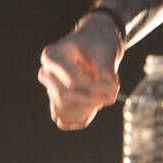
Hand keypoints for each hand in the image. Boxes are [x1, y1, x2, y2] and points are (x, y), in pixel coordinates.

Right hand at [39, 14, 123, 129]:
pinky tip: (97, 105)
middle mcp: (46, 72)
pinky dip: (81, 118)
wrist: (96, 42)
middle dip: (92, 100)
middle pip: (63, 98)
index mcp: (53, 56)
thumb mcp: (107, 50)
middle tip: (112, 93)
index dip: (96, 89)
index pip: (72, 82)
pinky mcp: (57, 99)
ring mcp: (50, 88)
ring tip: (104, 97)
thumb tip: (111, 94)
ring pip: (61, 111)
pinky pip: (63, 120)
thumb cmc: (101, 43)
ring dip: (87, 110)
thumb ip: (107, 70)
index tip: (115, 85)